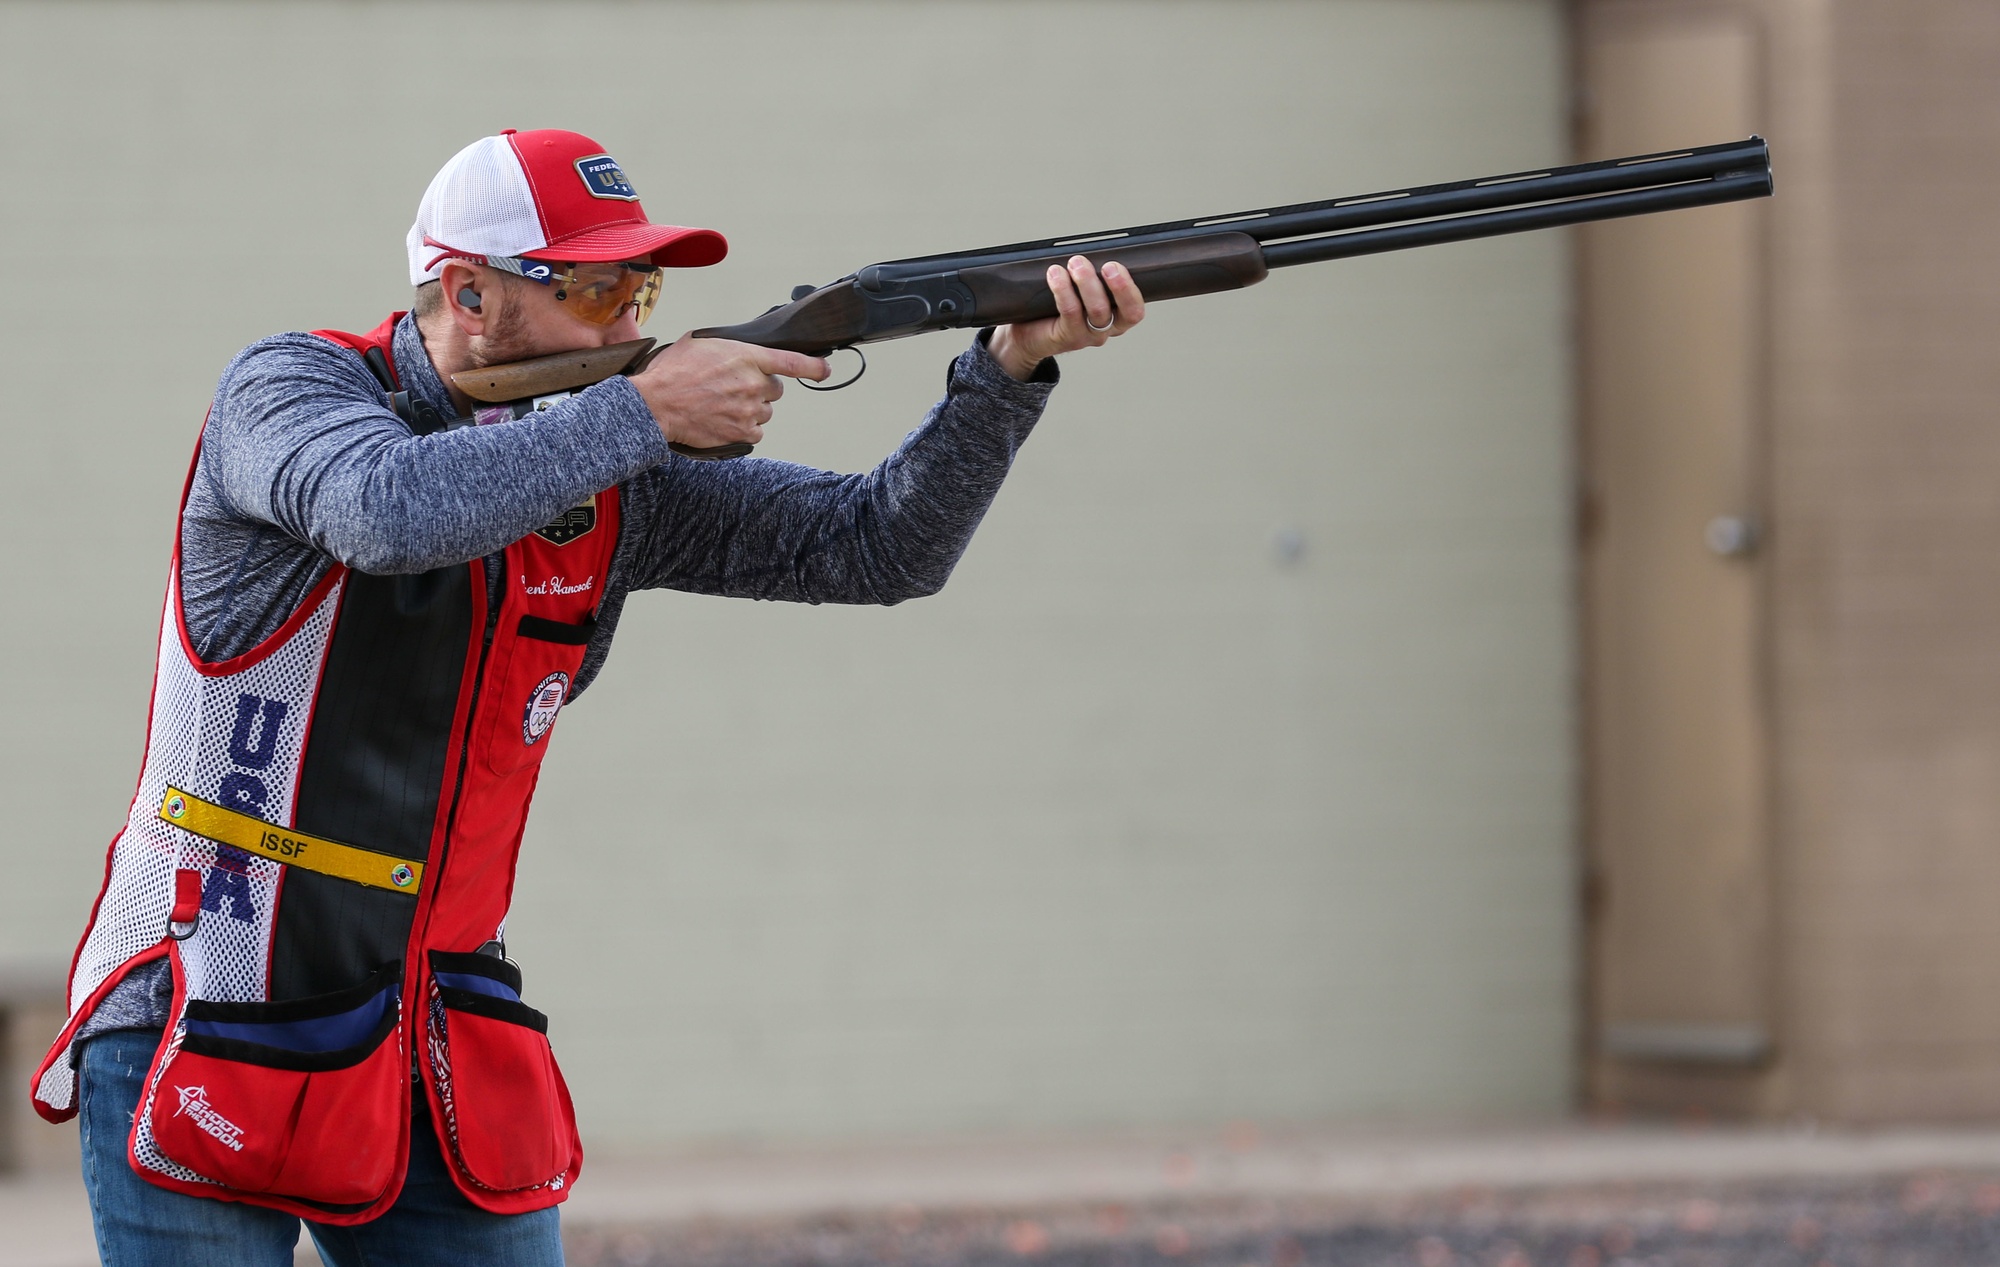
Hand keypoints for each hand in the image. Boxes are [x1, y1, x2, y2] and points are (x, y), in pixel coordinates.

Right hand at [630, 337, 829, 450]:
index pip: (793, 361)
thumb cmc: (672, 373)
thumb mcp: (700, 342)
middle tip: (734, 388)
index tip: (824, 369)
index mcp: (747, 357)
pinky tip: (724, 420)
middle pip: (776, 389)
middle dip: (760, 388)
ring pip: (765, 411)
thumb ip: (728, 347)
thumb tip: (737, 351)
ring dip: (751, 408)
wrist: (656, 404)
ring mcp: (750, 409)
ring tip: (723, 404)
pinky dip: (744, 427)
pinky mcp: (742, 431)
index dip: (813, 367)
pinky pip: (756, 430)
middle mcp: (754, 383)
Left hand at [987, 256, 1145, 380]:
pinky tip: (1055, 274)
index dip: (1131, 288)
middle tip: (1107, 265)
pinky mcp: (1068, 337)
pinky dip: (1063, 289)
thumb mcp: (1079, 288)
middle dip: (1119, 285)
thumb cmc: (1055, 307)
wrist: (1028, 333)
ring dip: (1088, 283)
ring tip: (1075, 263)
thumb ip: (1090, 274)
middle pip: (1126, 312)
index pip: (1136, 308)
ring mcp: (1088, 335)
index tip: (1117, 265)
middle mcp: (1107, 328)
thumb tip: (1089, 248)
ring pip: (1098, 311)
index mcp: (1117, 316)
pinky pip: (1070, 312)